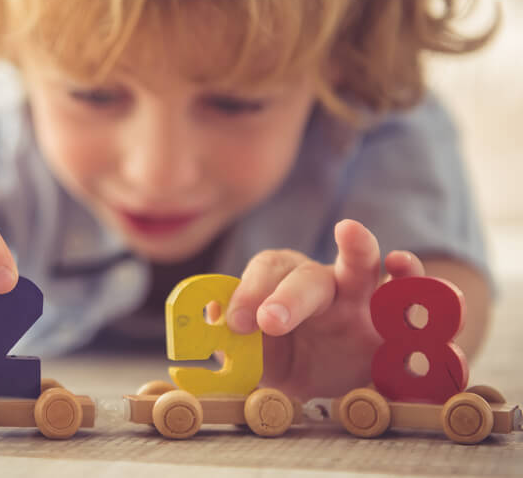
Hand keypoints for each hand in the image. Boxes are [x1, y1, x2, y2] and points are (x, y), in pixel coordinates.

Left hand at [225, 218, 423, 398]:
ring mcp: (366, 300)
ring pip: (364, 265)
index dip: (248, 294)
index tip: (237, 322)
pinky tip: (410, 274)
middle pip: (306, 275)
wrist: (338, 386)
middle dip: (288, 295)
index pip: (264, 275)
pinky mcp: (401, 325)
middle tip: (269, 321)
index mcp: (283, 287)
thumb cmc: (291, 360)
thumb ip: (234, 347)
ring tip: (355, 237)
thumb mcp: (257, 360)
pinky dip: (419, 288)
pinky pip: (415, 302)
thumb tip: (204, 323)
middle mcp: (323, 285)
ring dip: (359, 249)